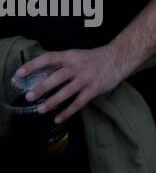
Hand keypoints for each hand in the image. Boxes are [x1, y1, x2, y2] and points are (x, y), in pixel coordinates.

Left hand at [14, 46, 129, 123]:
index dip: (33, 65)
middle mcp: (77, 66)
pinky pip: (79, 102)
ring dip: (53, 101)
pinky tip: (58, 118)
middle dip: (42, 87)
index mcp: (70, 56)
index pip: (48, 58)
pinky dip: (68, 111)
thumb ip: (61, 64)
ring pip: (67, 91)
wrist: (119, 57)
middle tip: (29, 96)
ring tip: (41, 109)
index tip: (20, 73)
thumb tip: (40, 74)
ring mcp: (86, 78)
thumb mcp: (76, 55)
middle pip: (57, 77)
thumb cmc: (94, 58)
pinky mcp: (94, 88)